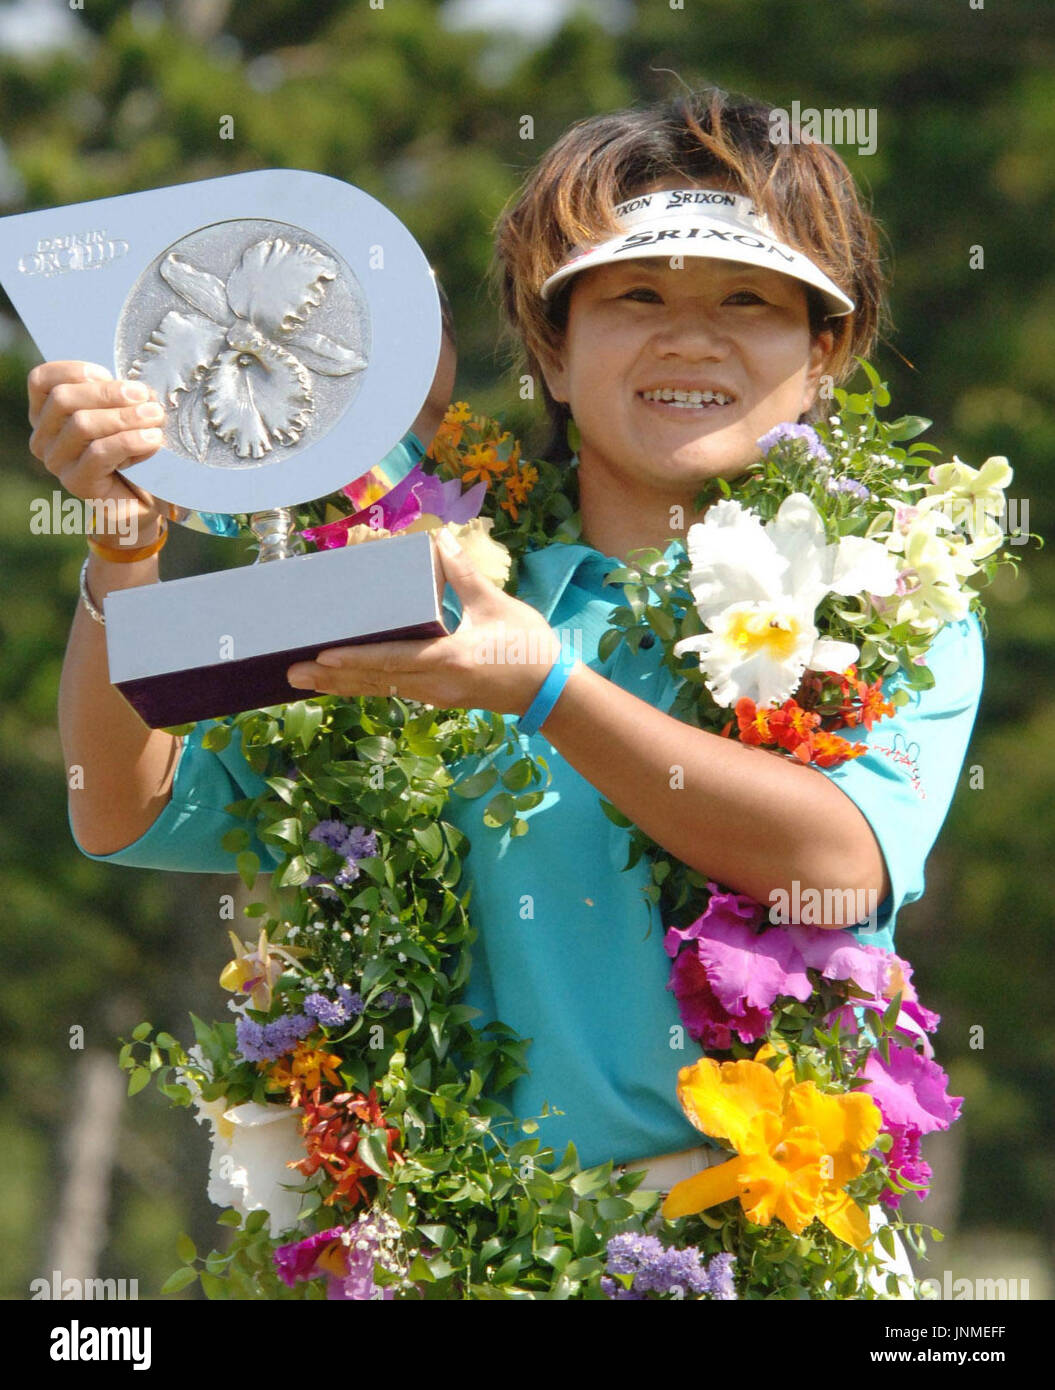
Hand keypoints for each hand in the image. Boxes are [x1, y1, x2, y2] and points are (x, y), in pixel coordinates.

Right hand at [27, 360, 169, 540]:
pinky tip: (154, 439)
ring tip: (156, 416)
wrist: (142, 503)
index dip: (75, 370)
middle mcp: (44, 437)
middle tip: (146, 396)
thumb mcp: (123, 416)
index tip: (110, 372)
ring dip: (125, 417)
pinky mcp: (77, 483)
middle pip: (64, 400)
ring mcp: (57, 462)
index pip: (42, 380)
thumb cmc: (134, 453)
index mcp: (47, 414)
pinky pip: (100, 453)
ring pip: (82, 425)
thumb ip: (119, 396)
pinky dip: (130, 442)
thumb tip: (139, 386)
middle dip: (109, 393)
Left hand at [286, 530, 564, 713]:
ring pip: (380, 690)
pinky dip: (364, 683)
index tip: (322, 656)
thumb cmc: (528, 645)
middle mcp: (435, 683)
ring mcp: (435, 694)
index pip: (393, 659)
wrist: (549, 691)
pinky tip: (341, 680)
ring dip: (342, 684)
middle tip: (291, 672)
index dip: (356, 658)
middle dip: (332, 678)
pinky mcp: (437, 696)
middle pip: (375, 681)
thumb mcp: (496, 605)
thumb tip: (439, 537)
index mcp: (450, 659)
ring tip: (304, 679)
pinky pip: (392, 690)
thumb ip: (463, 573)